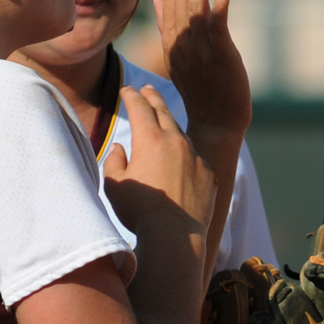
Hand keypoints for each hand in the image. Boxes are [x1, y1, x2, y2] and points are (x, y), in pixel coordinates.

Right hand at [102, 85, 215, 234]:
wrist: (175, 235)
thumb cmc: (139, 211)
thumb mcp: (115, 185)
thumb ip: (114, 161)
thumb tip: (120, 147)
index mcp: (150, 139)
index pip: (139, 107)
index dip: (131, 96)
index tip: (126, 90)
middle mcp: (176, 142)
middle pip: (164, 111)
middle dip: (153, 98)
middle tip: (148, 89)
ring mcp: (196, 157)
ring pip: (182, 134)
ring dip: (171, 126)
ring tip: (164, 123)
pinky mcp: (209, 174)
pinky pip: (196, 158)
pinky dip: (186, 154)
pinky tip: (181, 158)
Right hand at [152, 0, 250, 144]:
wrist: (215, 123)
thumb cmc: (201, 88)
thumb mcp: (178, 53)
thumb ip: (166, 23)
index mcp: (172, 38)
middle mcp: (181, 40)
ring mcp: (199, 47)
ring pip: (194, 4)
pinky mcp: (221, 55)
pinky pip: (217, 26)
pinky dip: (219, 4)